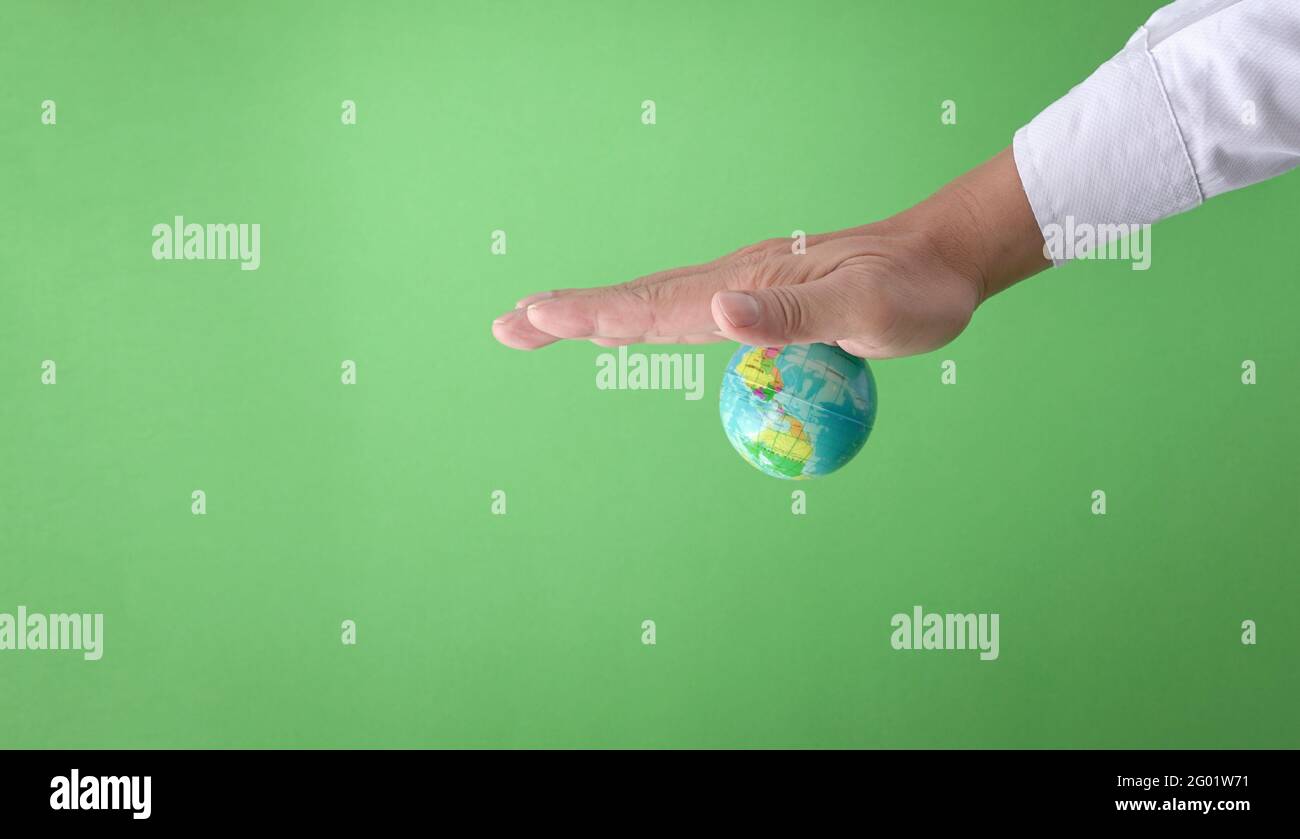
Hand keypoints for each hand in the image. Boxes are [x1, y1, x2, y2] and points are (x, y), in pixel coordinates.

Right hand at [491, 147, 1047, 358]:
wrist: (943, 259)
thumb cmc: (913, 293)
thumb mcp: (867, 310)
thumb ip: (795, 316)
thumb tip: (717, 313)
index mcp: (749, 285)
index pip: (658, 307)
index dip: (595, 315)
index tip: (537, 316)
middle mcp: (734, 283)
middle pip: (638, 300)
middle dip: (571, 314)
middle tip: (507, 326)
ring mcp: (743, 289)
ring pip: (656, 305)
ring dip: (596, 317)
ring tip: (544, 324)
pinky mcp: (759, 301)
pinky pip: (686, 316)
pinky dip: (642, 322)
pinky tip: (632, 333)